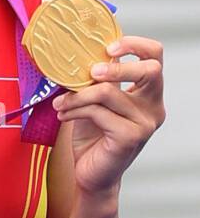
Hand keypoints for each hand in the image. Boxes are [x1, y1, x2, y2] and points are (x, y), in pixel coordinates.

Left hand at [52, 35, 164, 197]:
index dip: (135, 44)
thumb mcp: (94, 101)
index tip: (109, 47)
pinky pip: (98, 112)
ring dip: (77, 95)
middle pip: (150, 70)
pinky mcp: (131, 136)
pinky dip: (75, 110)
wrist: (91, 173)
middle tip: (91, 71)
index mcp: (148, 93)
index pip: (155, 56)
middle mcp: (154, 106)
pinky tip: (64, 115)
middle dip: (117, 66)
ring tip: (61, 103)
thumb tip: (80, 50)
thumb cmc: (93, 135)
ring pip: (108, 92)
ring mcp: (146, 123)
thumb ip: (98, 80)